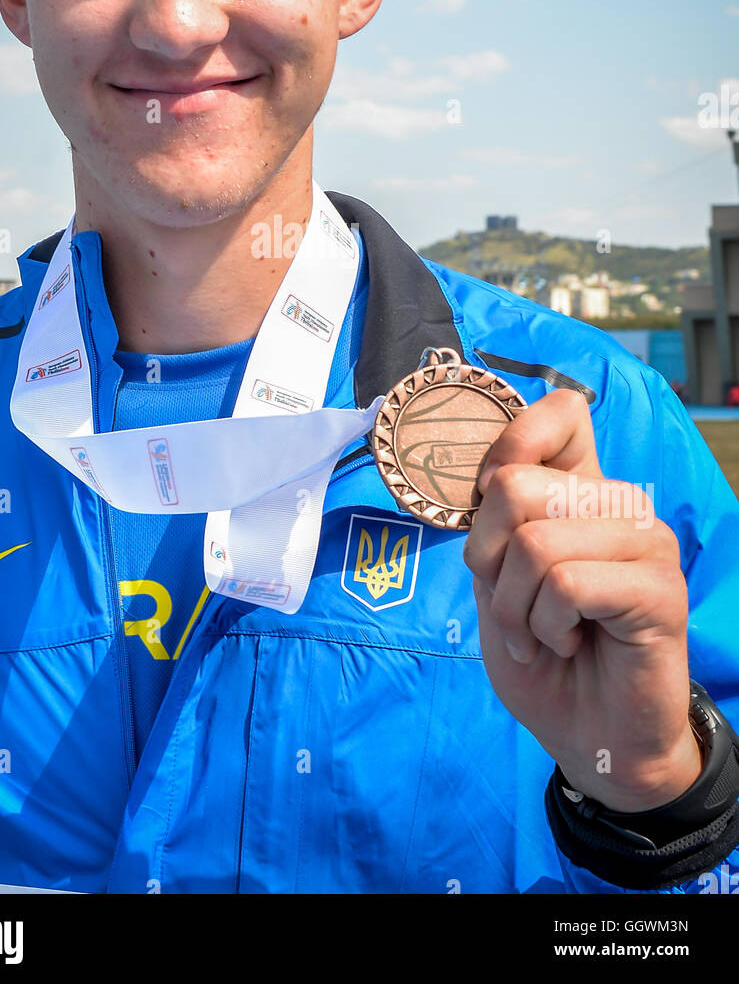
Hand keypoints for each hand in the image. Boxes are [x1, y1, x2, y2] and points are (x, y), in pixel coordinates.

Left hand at [462, 389, 701, 811]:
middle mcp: (621, 502)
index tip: (491, 509)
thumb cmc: (541, 653)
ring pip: (536, 542)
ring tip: (540, 633)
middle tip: (512, 604)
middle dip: (488, 559)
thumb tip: (492, 475)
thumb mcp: (496, 577)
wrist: (587, 735)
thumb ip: (495, 520)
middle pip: (515, 487)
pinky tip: (568, 643)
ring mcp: (647, 541)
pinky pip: (567, 584)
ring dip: (515, 607)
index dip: (509, 446)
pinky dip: (545, 626)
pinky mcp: (660, 589)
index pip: (561, 413)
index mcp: (583, 488)